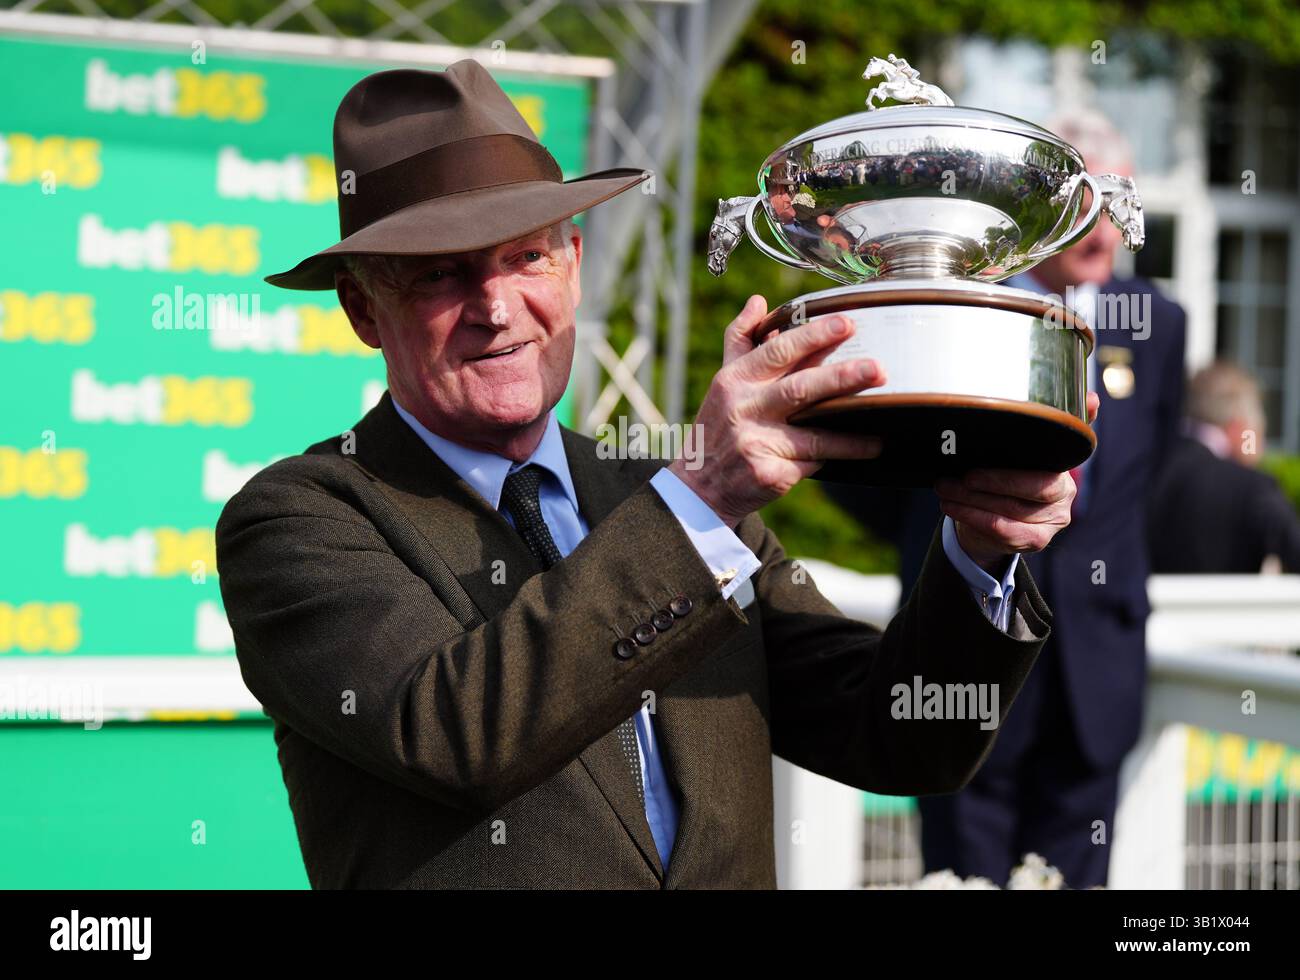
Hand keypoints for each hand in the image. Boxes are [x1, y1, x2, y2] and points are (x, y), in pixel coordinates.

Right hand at [669, 294, 885, 527]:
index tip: (847, 323)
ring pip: (816, 435)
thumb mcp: (723, 382)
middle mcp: (744, 410)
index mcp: (735, 380)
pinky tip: (862, 450)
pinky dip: (838, 456)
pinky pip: (814, 463)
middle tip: (877, 368)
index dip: (814, 335)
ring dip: (852, 433)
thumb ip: (741, 341)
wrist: (700, 488)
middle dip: (842, 377)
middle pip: (800, 389)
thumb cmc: (719, 427)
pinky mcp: (770, 475)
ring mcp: (756, 444)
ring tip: (884, 421)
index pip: (778, 351)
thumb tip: (758, 302)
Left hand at [936, 392, 1099, 571]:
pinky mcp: (1037, 540)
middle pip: (1032, 488)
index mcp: (1065, 468)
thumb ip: (1049, 424)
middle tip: (961, 474)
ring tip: (944, 487)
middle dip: (992, 481)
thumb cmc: (1006, 478)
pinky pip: (1002, 529)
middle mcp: (1065, 494)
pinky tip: (950, 506)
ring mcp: (1053, 521)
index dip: (1025, 461)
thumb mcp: (1023, 451)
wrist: (995, 523)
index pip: (1050, 465)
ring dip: (971, 499)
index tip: (990, 450)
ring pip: (1010, 510)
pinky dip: (972, 517)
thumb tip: (1094, 396)